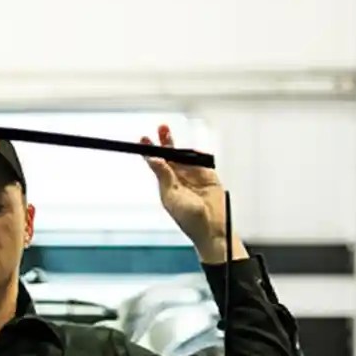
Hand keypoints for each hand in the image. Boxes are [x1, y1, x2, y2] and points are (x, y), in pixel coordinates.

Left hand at [141, 124, 245, 262]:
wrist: (212, 228)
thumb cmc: (189, 219)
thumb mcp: (172, 196)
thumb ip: (164, 176)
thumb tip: (153, 159)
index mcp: (166, 184)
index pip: (157, 163)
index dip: (150, 151)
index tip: (143, 139)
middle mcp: (178, 177)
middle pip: (170, 155)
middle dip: (165, 141)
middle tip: (161, 128)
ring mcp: (194, 175)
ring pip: (185, 155)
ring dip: (179, 145)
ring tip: (167, 133)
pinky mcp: (208, 175)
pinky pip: (201, 160)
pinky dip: (196, 154)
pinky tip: (190, 151)